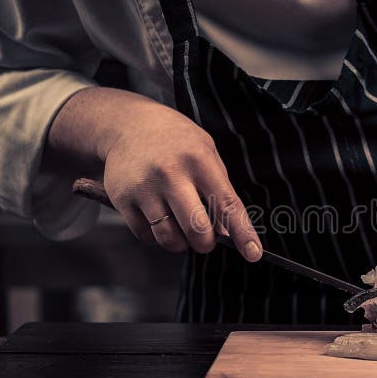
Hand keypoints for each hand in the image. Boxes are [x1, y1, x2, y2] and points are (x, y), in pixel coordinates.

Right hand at [51, 87, 261, 257]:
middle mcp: (171, 174)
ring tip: (180, 226)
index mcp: (199, 160)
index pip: (226, 204)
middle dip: (206, 243)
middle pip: (197, 229)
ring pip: (170, 239)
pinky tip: (158, 217)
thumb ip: (219, 188)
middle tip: (205, 238)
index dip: (242, 233)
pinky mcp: (123, 199)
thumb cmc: (175, 141)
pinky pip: (146, 236)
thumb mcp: (205, 151)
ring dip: (180, 243)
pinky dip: (156, 236)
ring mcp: (144, 187)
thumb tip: (228, 232)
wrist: (127, 124)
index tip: (253, 254)